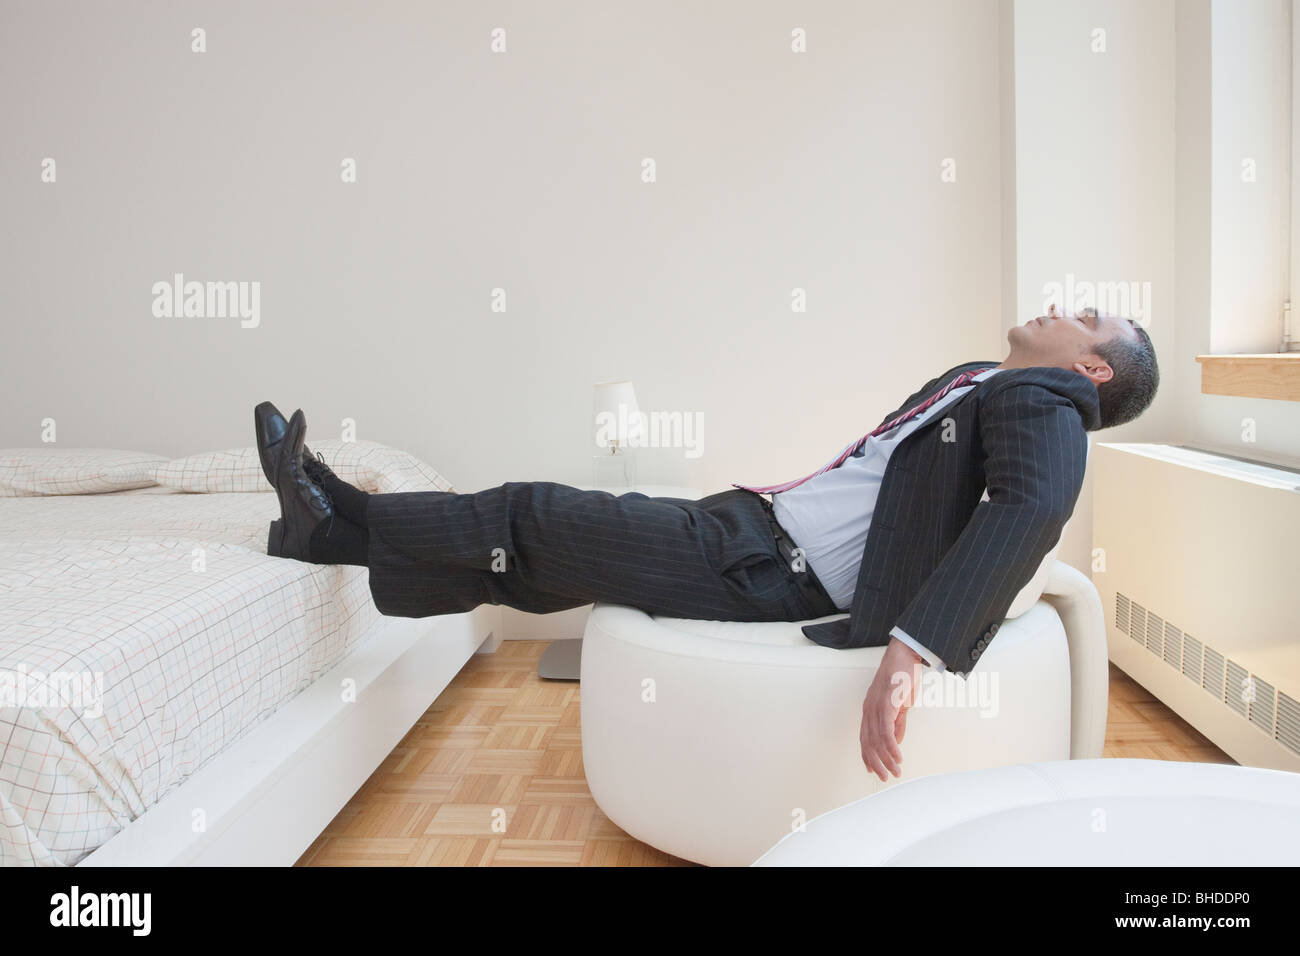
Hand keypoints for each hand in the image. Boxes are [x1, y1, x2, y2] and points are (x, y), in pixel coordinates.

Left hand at [859, 637, 924, 781]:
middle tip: (885, 777)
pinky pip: (886, 730)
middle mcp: (869, 709)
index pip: (865, 738)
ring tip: (895, 771)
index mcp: (870, 710)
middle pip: (868, 742)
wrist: (904, 654)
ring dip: (887, 759)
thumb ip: (897, 723)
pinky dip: (892, 746)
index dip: (868, 756)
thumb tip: (896, 742)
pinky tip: (897, 756)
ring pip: (877, 740)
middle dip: (876, 763)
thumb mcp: (900, 704)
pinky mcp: (886, 704)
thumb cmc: (901, 676)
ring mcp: (876, 706)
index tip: (873, 770)